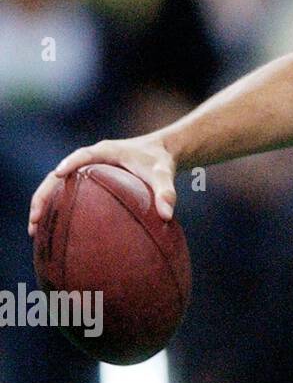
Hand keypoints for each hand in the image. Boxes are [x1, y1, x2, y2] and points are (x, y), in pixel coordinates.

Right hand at [29, 134, 177, 235]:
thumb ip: (167, 192)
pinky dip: (56, 208)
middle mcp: (90, 160)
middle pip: (57, 175)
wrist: (160, 152)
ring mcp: (85, 170)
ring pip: (56, 186)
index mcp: (105, 151)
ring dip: (44, 204)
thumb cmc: (160, 162)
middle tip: (35, 219)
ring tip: (34, 230)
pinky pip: (66, 194)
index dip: (70, 163)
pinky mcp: (86, 181)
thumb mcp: (165, 174)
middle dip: (44, 195)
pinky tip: (51, 231)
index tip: (58, 174)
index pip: (83, 155)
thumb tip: (167, 215)